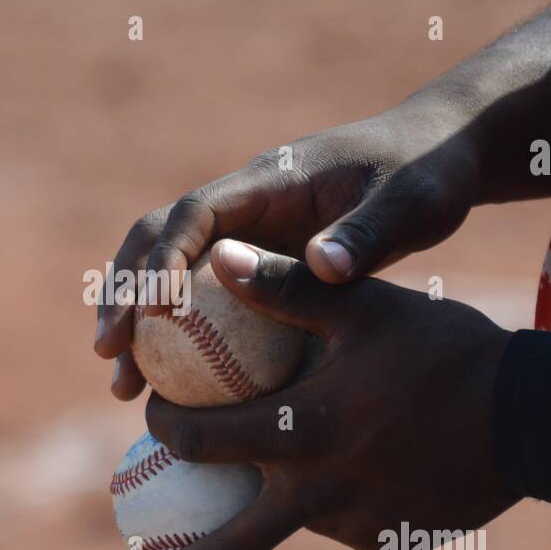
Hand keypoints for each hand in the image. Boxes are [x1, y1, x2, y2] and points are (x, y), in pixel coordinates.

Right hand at [94, 103, 483, 399]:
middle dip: (124, 293)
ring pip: (172, 273)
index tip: (152, 309)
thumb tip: (323, 268)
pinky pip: (208, 300)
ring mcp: (249, 231)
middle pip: (158, 239)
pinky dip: (182, 341)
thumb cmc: (429, 172)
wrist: (440, 156)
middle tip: (110, 354)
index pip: (195, 212)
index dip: (163, 256)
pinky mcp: (261, 259)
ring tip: (124, 389)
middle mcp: (246, 202)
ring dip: (139, 324)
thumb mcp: (412, 201)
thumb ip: (369, 232)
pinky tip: (177, 393)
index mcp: (270, 179)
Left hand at [111, 240, 518, 549]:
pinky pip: (331, 524)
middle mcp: (314, 496)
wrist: (535, 419)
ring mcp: (350, 528)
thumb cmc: (446, 353)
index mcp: (298, 435)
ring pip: (280, 526)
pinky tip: (342, 464)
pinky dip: (318, 502)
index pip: (196, 441)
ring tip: (261, 469)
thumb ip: (284, 289)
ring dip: (256, 507)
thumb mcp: (364, 309)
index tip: (154, 412)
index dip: (162, 425)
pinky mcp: (382, 541)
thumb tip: (214, 254)